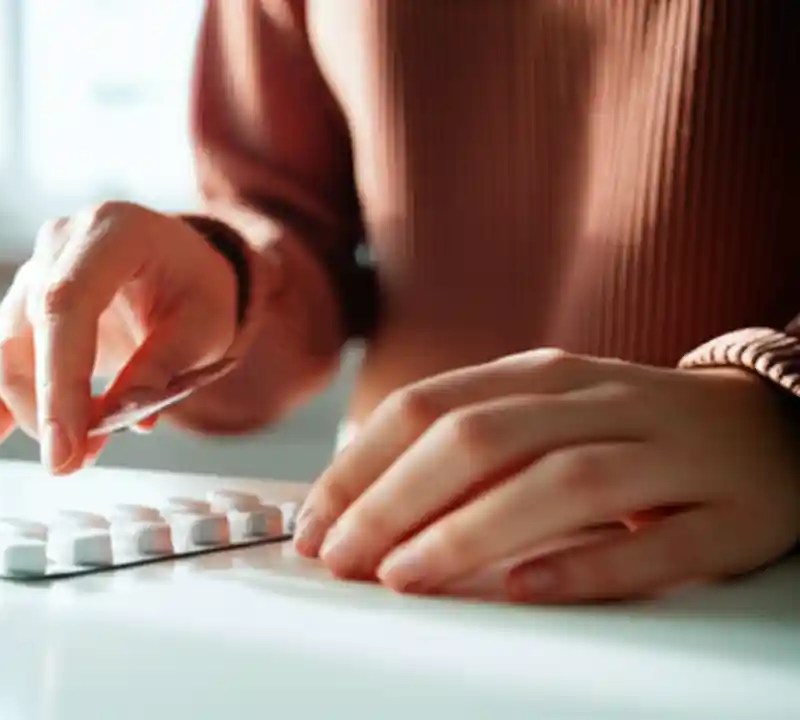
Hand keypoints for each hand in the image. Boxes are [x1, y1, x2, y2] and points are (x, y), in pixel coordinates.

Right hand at [0, 201, 238, 473]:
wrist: (178, 268)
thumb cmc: (193, 289)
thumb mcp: (205, 326)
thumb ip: (161, 368)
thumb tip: (121, 419)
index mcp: (113, 232)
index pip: (67, 304)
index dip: (60, 380)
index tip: (65, 446)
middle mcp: (59, 243)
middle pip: (26, 331)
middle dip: (44, 410)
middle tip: (76, 462)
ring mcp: (28, 274)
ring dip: (28, 412)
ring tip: (75, 449)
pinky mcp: (11, 307)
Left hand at [294, 349, 799, 601]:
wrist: (771, 424)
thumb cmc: (626, 428)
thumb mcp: (543, 413)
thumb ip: (464, 444)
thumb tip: (360, 499)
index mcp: (541, 375)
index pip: (428, 408)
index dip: (361, 467)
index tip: (314, 525)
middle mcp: (599, 401)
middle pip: (480, 439)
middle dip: (396, 501)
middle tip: (344, 558)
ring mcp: (667, 453)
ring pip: (559, 482)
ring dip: (469, 530)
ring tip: (406, 575)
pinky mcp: (725, 514)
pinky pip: (653, 543)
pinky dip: (584, 567)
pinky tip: (525, 589)